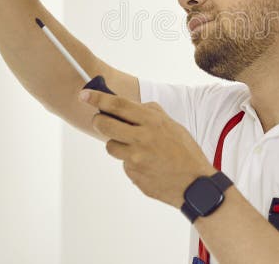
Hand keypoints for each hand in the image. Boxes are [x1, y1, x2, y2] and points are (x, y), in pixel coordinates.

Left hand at [80, 89, 215, 208]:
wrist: (194, 184)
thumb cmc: (186, 152)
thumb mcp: (173, 126)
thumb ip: (151, 114)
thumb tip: (131, 106)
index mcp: (152, 122)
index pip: (118, 105)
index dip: (98, 98)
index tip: (84, 94)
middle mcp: (141, 139)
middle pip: (104, 125)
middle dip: (99, 120)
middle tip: (101, 120)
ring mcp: (135, 158)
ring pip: (110, 146)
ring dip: (117, 144)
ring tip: (137, 148)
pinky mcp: (133, 175)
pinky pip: (123, 164)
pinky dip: (131, 162)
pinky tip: (147, 165)